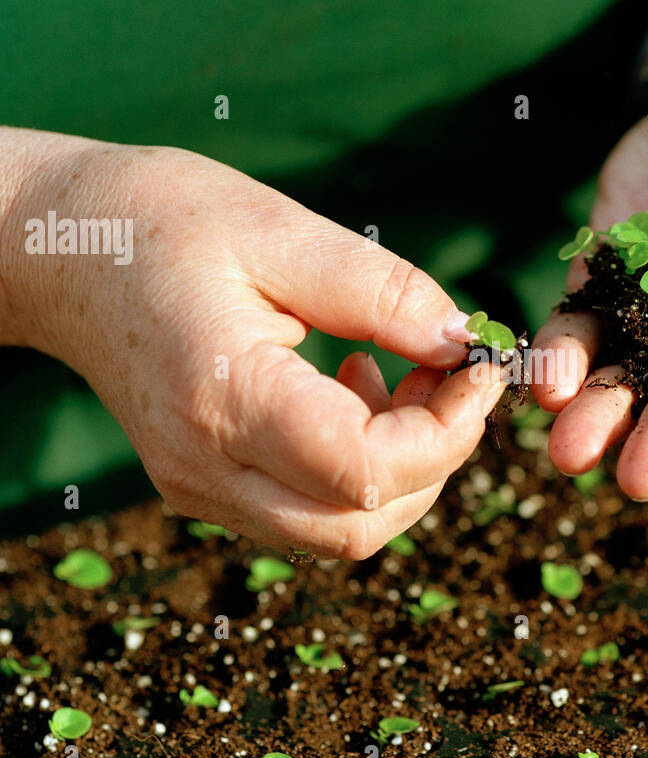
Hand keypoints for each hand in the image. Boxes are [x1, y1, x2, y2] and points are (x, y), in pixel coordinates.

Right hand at [4, 134, 503, 555]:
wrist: (59, 253)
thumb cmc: (159, 224)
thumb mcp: (279, 230)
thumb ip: (382, 290)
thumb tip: (464, 341)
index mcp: (225, 400)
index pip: (367, 472)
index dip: (448, 431)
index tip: (478, 367)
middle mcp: (207, 468)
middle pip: (360, 527)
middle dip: (435, 460)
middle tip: (447, 375)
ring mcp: (201, 489)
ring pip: (338, 533)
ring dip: (400, 469)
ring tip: (396, 370)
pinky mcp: (205, 487)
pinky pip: (306, 512)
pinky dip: (357, 471)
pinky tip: (353, 390)